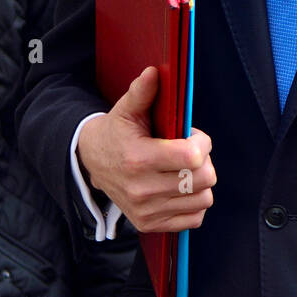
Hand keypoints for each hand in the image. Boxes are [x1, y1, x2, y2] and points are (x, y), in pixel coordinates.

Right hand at [77, 65, 215, 231]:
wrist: (92, 164)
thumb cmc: (116, 133)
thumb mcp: (125, 110)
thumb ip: (142, 91)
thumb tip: (154, 72)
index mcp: (138, 159)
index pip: (192, 156)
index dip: (202, 142)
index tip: (193, 135)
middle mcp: (141, 189)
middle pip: (203, 178)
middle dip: (204, 160)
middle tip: (190, 151)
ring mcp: (146, 211)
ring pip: (203, 199)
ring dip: (200, 182)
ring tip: (185, 169)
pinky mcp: (150, 224)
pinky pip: (194, 218)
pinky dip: (194, 203)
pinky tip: (181, 188)